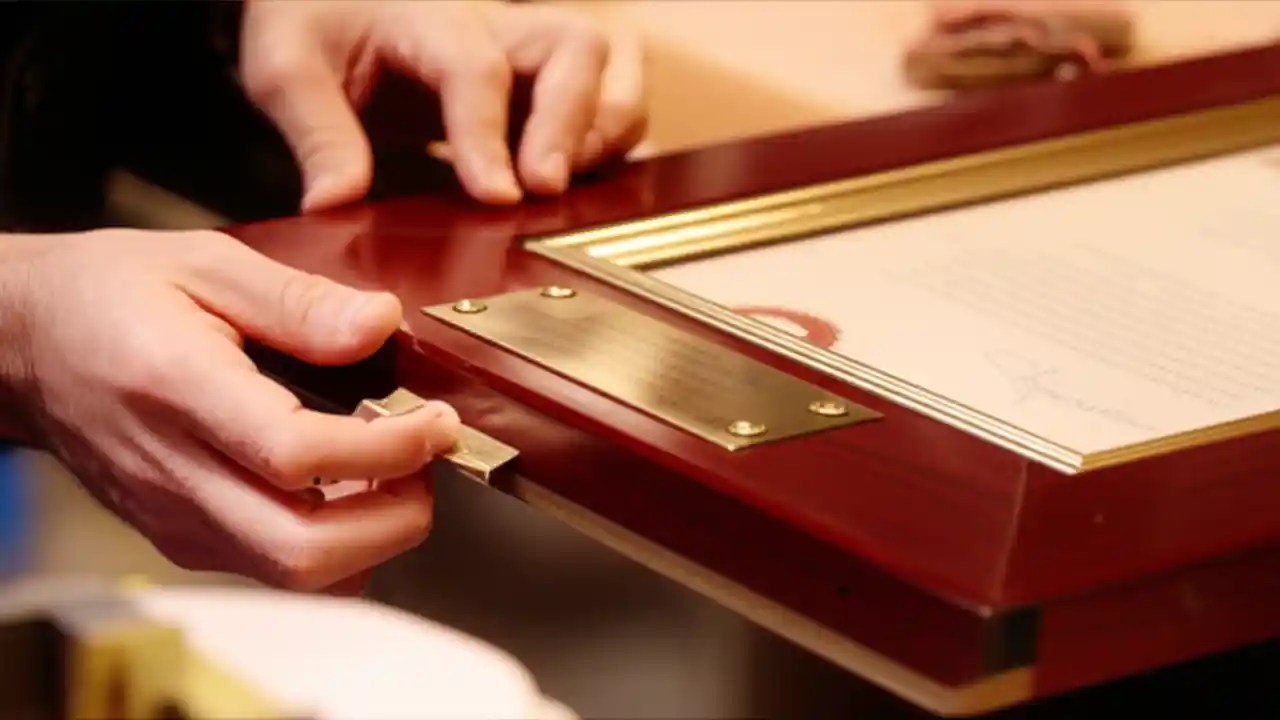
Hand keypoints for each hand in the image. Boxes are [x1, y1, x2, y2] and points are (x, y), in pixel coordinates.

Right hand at [1, 229, 459, 590]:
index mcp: (179, 391)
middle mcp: (176, 472)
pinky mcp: (185, 538)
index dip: (388, 448)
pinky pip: (277, 568)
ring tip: (395, 469)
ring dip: (372, 534)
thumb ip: (300, 300)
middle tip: (425, 454)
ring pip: (297, 574)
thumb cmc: (107, 296)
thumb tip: (382, 324)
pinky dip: (336, 542)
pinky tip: (350, 487)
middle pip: (306, 549)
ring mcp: (178, 517)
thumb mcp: (205, 263)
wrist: (26, 344)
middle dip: (397, 514)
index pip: (299, 457)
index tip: (434, 421)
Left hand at [239, 0, 647, 210]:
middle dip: (572, 123)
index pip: (476, 67)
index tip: (496, 197)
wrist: (339, 2)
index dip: (490, 134)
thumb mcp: (287, 70)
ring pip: (612, 69)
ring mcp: (531, 50)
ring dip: (602, 132)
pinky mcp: (549, 81)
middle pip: (577, 46)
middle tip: (542, 190)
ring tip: (559, 187)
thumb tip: (336, 205)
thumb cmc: (318, 27)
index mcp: (429, 17)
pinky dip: (608, 142)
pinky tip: (568, 183)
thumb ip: (316, 135)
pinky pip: (610, 100)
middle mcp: (497, 25)